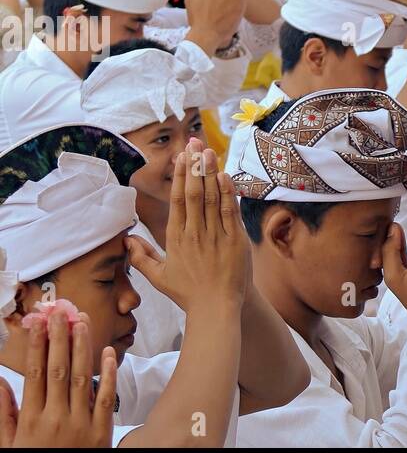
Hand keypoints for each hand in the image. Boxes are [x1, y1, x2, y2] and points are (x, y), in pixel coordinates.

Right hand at [0, 313, 116, 447]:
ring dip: (82, 348)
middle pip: (59, 370)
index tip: (37, 323)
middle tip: (60, 312)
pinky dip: (109, 374)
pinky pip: (106, 398)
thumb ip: (3, 415)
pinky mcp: (103, 431)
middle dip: (59, 339)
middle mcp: (56, 419)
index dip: (36, 346)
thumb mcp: (9, 445)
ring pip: (83, 379)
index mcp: (31, 421)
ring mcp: (82, 424)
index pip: (35, 375)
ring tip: (81, 322)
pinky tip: (109, 352)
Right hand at [126, 142, 250, 314]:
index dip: (178, 176)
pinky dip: (227, 193)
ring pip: (211, 198)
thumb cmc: (188, 293)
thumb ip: (141, 257)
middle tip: (194, 143)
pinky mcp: (234, 241)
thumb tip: (125, 240)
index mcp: (176, 238)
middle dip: (194, 166)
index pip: (176, 200)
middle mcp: (194, 234)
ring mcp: (215, 236)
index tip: (181, 157)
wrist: (215, 309)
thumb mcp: (158, 277)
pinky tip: (225, 176)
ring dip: (210, 173)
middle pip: (192, 193)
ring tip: (209, 151)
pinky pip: (229, 212)